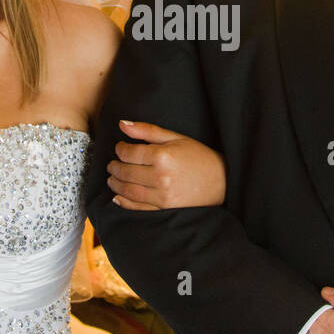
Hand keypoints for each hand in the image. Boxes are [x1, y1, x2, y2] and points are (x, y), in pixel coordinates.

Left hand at [106, 120, 225, 209]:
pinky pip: (138, 207)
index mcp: (162, 156)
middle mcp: (160, 176)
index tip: (120, 148)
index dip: (120, 149)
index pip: (129, 153)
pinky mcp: (164, 209)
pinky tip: (117, 197)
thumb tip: (122, 124)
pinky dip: (124, 203)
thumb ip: (147, 130)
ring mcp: (162, 195)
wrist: (222, 181)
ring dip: (116, 185)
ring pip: (128, 191)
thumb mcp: (176, 138)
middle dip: (114, 167)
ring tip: (112, 179)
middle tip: (111, 165)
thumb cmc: (199, 156)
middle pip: (126, 172)